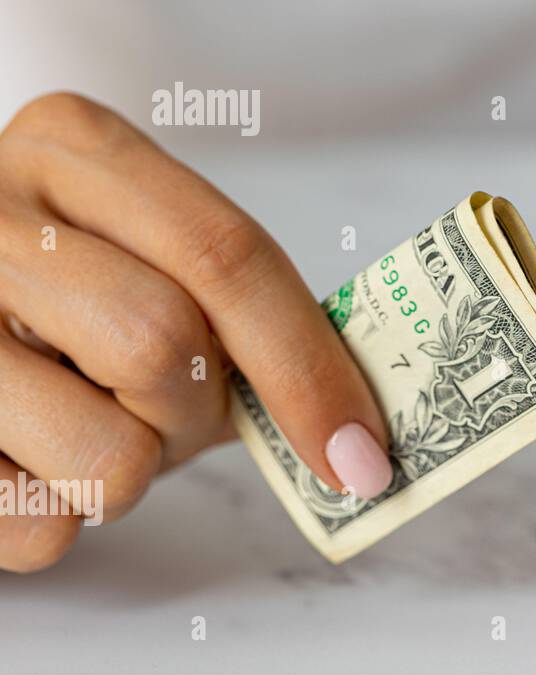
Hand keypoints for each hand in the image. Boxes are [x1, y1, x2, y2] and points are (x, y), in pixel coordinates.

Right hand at [0, 93, 391, 571]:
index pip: (225, 253)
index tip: (363, 452)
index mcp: (70, 146)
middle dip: (198, 413)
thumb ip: (237, 304)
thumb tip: (357, 425)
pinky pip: (39, 529)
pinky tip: (19, 456)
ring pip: (108, 457)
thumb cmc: (69, 297)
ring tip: (80, 424)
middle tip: (174, 416)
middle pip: (163, 345)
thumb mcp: (146, 258)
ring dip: (130, 473)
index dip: (308, 362)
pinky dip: (57, 516)